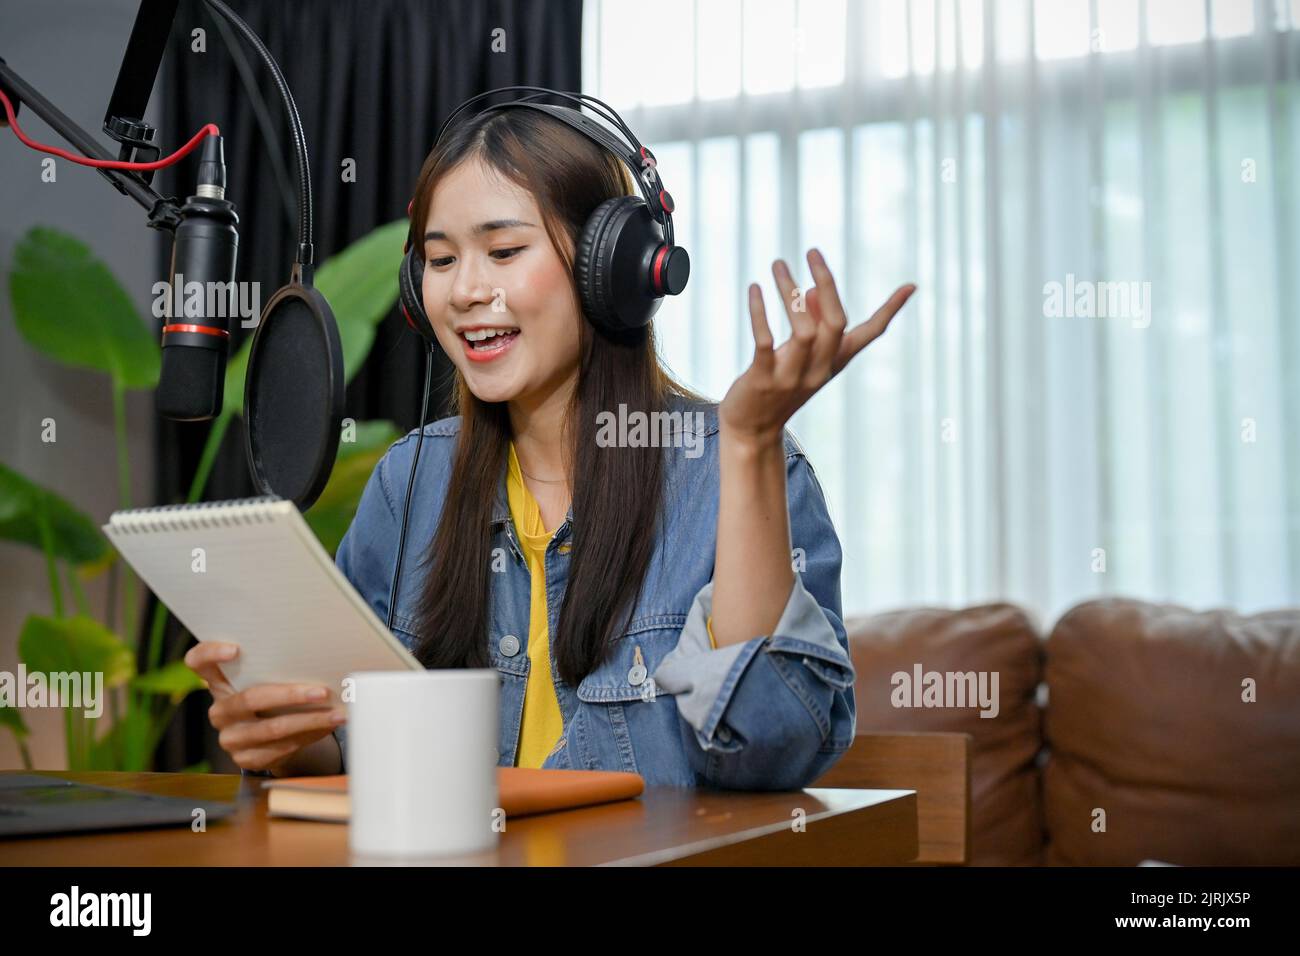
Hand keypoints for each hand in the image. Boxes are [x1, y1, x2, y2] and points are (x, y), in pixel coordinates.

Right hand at [184, 641, 343, 773]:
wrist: (272, 736)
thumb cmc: (273, 696)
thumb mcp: (268, 680)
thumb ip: (278, 668)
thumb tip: (321, 656)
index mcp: (219, 682)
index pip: (198, 662)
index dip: (211, 653)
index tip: (235, 649)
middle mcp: (220, 710)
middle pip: (251, 698)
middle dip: (291, 695)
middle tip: (321, 692)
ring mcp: (230, 738)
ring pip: (272, 729)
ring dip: (311, 721)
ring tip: (337, 714)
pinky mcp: (246, 759)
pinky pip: (281, 748)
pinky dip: (309, 736)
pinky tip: (327, 728)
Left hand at [719, 248, 914, 446]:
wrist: (752, 431)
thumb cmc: (777, 387)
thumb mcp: (800, 357)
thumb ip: (809, 326)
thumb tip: (806, 290)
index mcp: (834, 362)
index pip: (870, 334)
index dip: (890, 311)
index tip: (911, 286)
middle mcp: (818, 369)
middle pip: (836, 323)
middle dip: (827, 284)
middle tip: (813, 250)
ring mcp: (791, 376)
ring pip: (803, 331)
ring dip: (789, 292)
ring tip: (777, 264)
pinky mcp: (762, 379)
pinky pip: (764, 342)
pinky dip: (760, 313)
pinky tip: (754, 288)